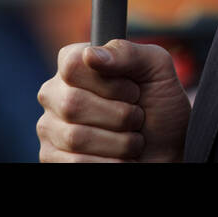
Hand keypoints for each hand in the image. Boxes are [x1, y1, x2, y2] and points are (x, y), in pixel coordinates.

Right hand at [37, 39, 190, 161]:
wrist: (167, 148)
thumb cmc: (160, 106)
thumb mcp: (156, 69)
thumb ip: (127, 53)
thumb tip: (90, 54)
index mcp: (75, 64)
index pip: (73, 65)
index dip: (112, 83)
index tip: (134, 91)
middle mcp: (55, 93)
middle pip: (73, 103)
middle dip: (120, 116)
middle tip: (137, 117)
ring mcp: (50, 127)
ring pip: (75, 137)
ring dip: (119, 143)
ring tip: (132, 140)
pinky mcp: (51, 157)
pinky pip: (75, 163)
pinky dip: (110, 163)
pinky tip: (121, 158)